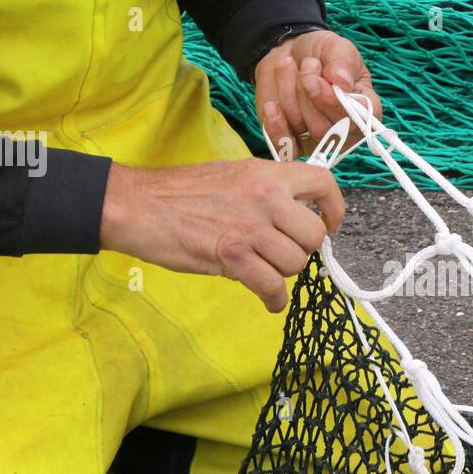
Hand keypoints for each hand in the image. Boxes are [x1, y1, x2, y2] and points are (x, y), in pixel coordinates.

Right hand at [99, 158, 345, 311]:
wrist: (137, 205)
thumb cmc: (178, 193)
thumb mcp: (231, 175)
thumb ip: (265, 191)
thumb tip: (292, 215)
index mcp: (266, 173)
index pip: (323, 182)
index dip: (335, 208)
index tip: (331, 224)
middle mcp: (265, 196)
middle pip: (313, 235)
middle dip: (302, 251)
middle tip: (282, 254)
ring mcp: (250, 226)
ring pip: (295, 263)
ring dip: (282, 274)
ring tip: (264, 272)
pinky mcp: (233, 255)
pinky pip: (272, 286)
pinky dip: (274, 299)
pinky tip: (268, 300)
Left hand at [254, 29, 381, 158]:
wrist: (289, 55)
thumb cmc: (321, 54)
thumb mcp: (336, 48)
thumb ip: (342, 63)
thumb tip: (341, 82)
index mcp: (365, 109)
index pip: (357, 121)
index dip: (336, 103)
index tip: (323, 76)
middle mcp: (345, 131)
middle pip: (324, 129)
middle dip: (308, 94)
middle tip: (308, 65)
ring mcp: (317, 139)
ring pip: (300, 127)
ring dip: (289, 93)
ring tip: (291, 67)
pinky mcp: (293, 142)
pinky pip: (284, 145)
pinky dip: (275, 125)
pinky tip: (272, 105)